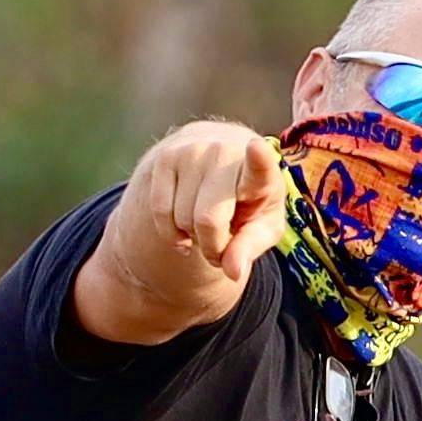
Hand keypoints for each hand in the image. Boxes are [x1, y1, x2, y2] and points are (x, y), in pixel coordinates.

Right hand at [76, 119, 278, 342]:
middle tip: (223, 243)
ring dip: (192, 236)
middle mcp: (226, 154)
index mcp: (261, 172)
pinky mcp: (165, 157)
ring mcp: (193, 152)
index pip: (260, 166)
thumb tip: (233, 272)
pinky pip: (160, 212)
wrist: (223, 161)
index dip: (259, 159)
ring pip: (181, 219)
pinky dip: (171, 231)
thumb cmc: (250, 201)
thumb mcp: (262, 228)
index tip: (257, 148)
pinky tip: (185, 224)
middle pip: (207, 220)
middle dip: (212, 246)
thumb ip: (249, 248)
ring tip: (207, 225)